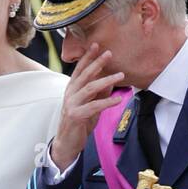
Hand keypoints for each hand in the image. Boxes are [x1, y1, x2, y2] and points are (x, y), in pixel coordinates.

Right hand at [50, 43, 125, 170]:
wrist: (67, 143)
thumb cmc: (79, 123)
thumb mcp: (90, 105)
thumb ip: (98, 94)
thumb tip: (110, 81)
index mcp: (72, 89)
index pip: (79, 69)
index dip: (87, 57)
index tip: (95, 45)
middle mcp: (70, 94)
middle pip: (85, 75)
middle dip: (97, 63)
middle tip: (109, 53)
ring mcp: (72, 104)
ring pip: (90, 88)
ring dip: (106, 80)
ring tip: (120, 75)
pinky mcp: (76, 116)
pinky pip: (94, 106)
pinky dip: (107, 102)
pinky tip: (118, 99)